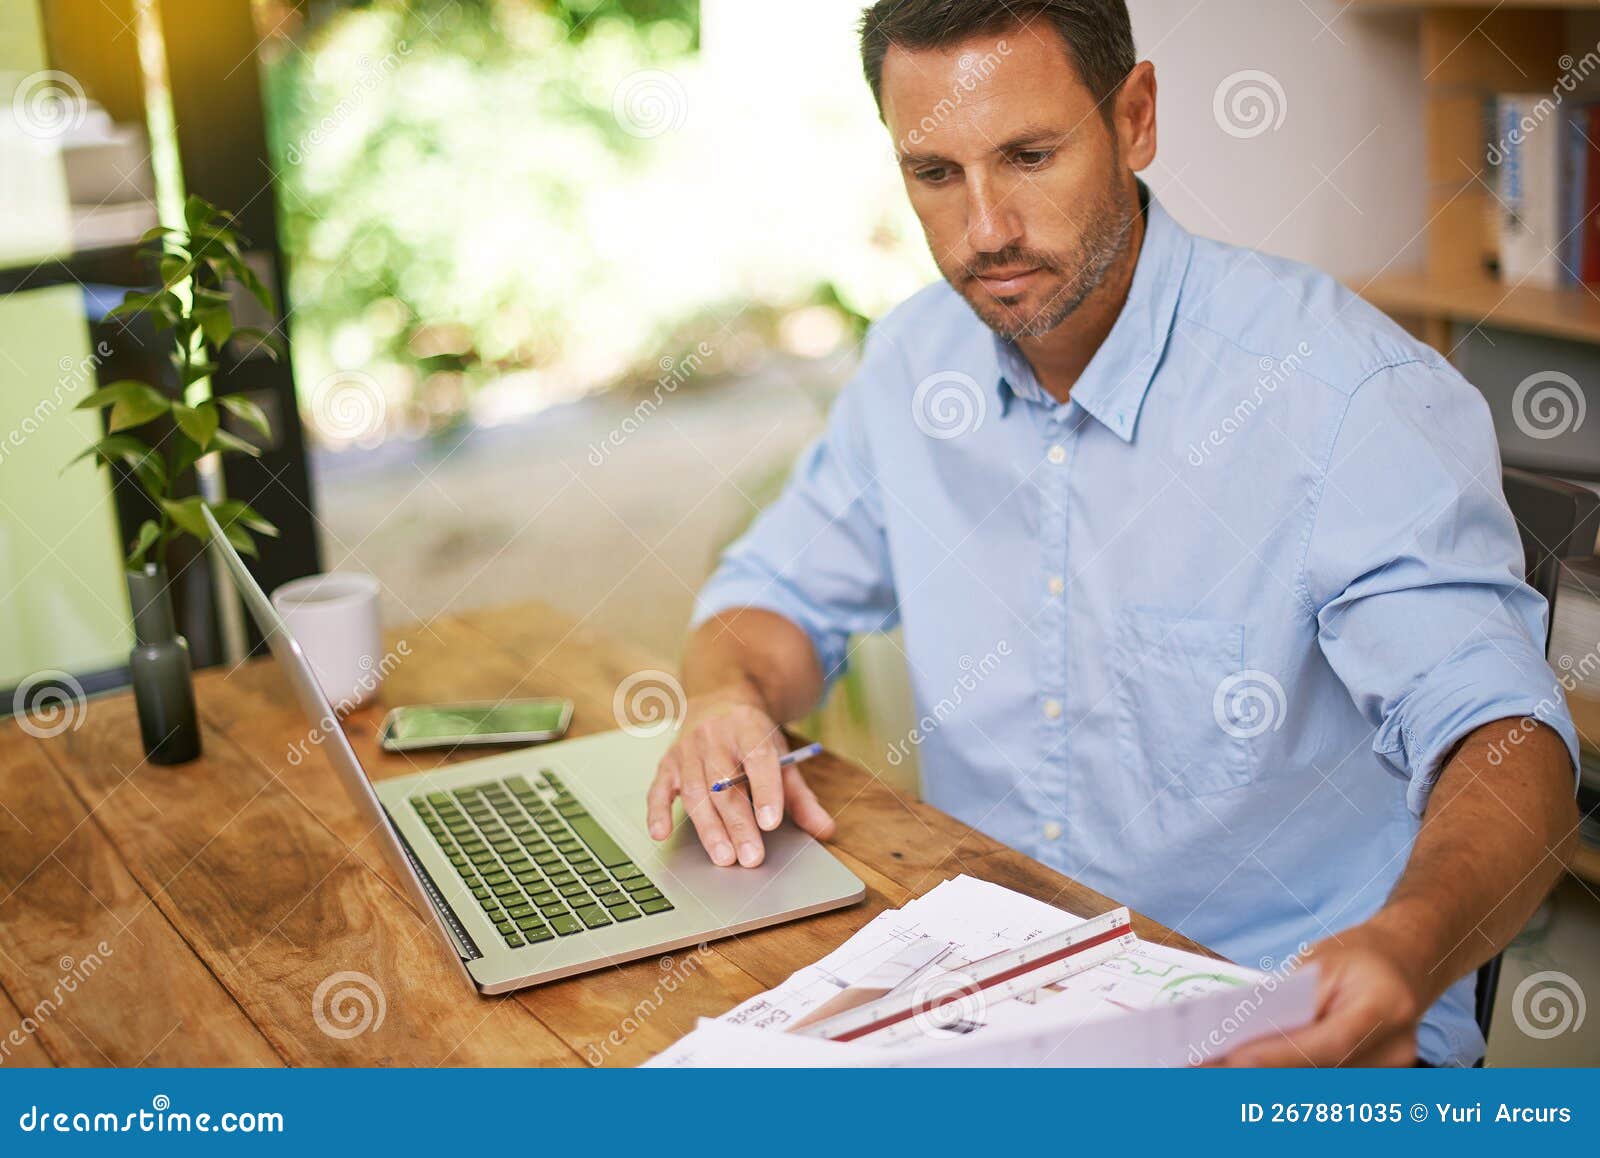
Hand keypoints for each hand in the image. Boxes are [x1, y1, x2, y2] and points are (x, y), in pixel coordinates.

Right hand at [645, 690, 834, 867]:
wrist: (718, 700)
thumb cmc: (753, 736)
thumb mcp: (782, 756)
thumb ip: (802, 796)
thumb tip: (826, 831)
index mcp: (749, 727)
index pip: (758, 759)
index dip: (765, 791)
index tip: (771, 823)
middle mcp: (714, 736)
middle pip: (724, 784)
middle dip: (738, 823)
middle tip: (750, 857)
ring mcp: (687, 749)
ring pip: (694, 790)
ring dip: (708, 827)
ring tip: (723, 858)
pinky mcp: (667, 762)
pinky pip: (658, 788)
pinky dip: (657, 811)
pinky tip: (661, 833)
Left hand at [1216, 922, 1424, 1066]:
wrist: (1407, 962)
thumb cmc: (1359, 955)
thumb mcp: (1320, 962)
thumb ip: (1289, 999)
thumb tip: (1240, 1031)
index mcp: (1385, 1008)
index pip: (1327, 1044)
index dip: (1279, 1056)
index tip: (1231, 1060)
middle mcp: (1394, 1050)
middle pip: (1319, 1073)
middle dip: (1259, 1071)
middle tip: (1203, 1068)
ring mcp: (1390, 1072)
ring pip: (1318, 1086)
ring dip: (1266, 1080)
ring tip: (1212, 1071)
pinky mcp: (1378, 1083)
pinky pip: (1324, 1085)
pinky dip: (1286, 1079)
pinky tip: (1245, 1073)